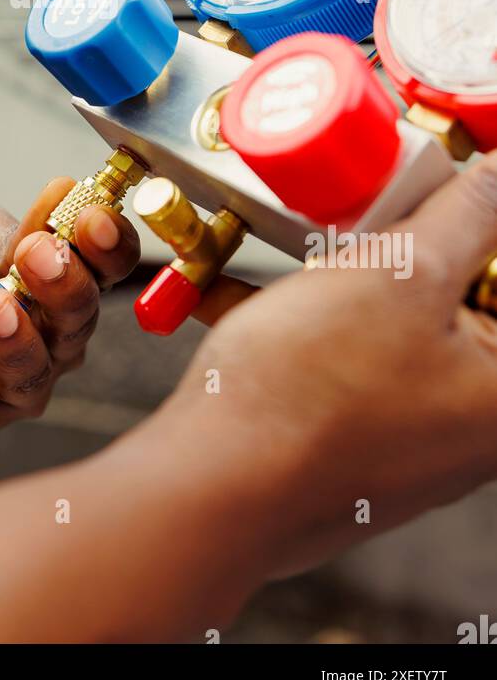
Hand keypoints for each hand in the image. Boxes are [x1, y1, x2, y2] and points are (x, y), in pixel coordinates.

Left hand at [0, 178, 139, 438]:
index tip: (91, 222)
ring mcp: (7, 378)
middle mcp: (43, 332)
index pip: (104, 266)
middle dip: (66, 289)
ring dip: (18, 344)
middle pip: (81, 321)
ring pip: (37, 374)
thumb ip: (10, 233)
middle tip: (36, 260)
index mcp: (50, 276)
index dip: (109, 246)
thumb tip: (65, 197)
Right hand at [153, 149, 496, 584]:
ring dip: (351, 272)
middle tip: (375, 205)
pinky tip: (241, 287)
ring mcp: (410, 438)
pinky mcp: (351, 441)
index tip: (450, 195)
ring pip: (396, 324)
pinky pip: (343, 359)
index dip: (483, 230)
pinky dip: (303, 318)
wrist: (211, 484)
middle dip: (415, 241)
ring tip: (306, 238)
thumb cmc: (309, 396)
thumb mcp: (400, 271)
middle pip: (463, 301)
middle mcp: (471, 426)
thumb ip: (467, 214)